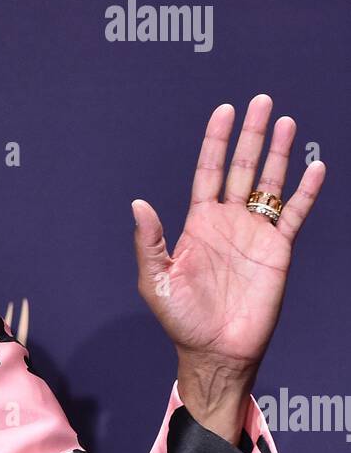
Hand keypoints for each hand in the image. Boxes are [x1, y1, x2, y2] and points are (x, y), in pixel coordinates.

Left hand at [132, 94, 325, 438]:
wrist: (215, 351)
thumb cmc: (181, 321)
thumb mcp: (156, 281)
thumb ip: (150, 242)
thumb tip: (138, 203)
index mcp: (198, 224)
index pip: (209, 172)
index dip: (216, 141)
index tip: (224, 111)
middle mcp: (228, 222)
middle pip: (242, 168)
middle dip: (250, 135)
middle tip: (261, 101)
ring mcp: (255, 234)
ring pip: (269, 184)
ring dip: (278, 153)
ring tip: (285, 122)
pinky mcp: (278, 251)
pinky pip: (294, 214)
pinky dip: (305, 192)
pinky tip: (313, 166)